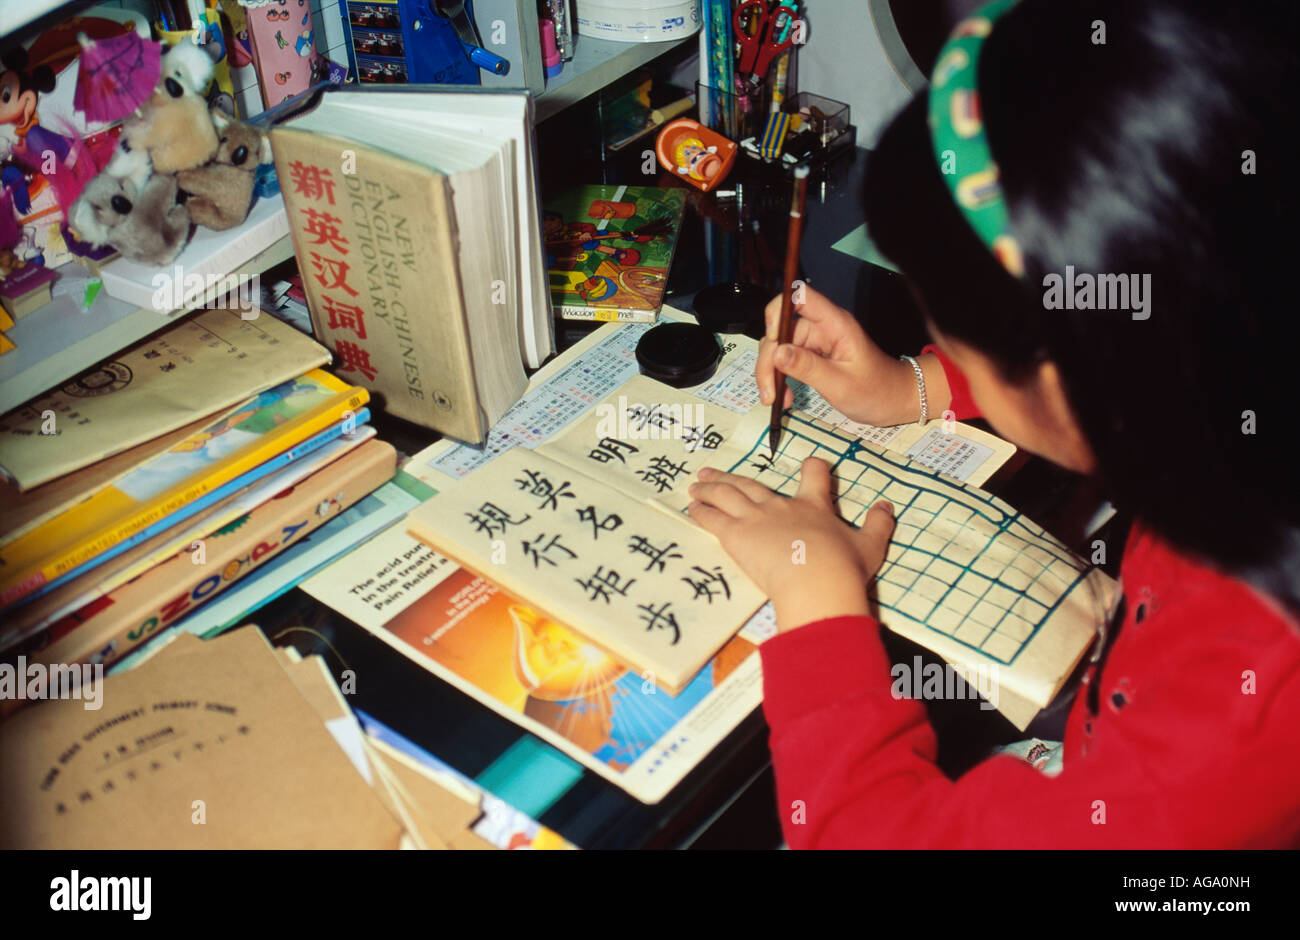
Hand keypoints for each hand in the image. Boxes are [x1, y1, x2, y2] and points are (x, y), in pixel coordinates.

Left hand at [687, 459, 896, 631]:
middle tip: (711, 472)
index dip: (812, 467)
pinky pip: (714, 518)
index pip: (813, 474)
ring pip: (727, 495)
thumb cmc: (844, 569)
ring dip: (710, 488)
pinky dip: (701, 511)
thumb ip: (879, 523)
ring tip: (696, 485)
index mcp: (813, 506)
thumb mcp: (871, 545)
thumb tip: (887, 505)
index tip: (810, 463)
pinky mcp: (736, 535)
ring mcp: (756, 517)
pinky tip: (692, 507)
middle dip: (730, 476)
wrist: (816, 583)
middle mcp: (782, 506)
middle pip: (752, 484)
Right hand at [758, 286, 915, 426]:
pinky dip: (778, 378)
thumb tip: (777, 353)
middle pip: (780, 328)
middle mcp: (821, 327)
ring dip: (770, 373)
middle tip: (769, 390)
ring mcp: (814, 341)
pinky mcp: (809, 355)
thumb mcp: (841, 384)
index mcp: (834, 323)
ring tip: (775, 398)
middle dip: (768, 359)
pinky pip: (783, 360)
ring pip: (777, 347)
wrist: (892, 400)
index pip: (799, 296)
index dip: (778, 313)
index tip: (773, 343)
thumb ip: (808, 368)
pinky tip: (783, 395)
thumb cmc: (876, 389)